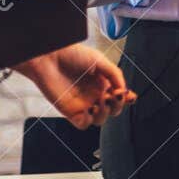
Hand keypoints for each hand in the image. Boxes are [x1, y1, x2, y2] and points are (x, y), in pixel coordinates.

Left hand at [14, 43, 135, 129]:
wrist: (50, 57)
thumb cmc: (72, 55)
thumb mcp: (100, 60)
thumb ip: (115, 74)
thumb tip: (124, 90)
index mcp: (102, 83)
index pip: (119, 96)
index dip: (127, 98)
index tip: (129, 95)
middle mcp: (94, 95)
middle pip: (113, 110)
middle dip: (117, 105)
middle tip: (114, 95)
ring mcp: (83, 104)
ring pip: (100, 119)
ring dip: (105, 112)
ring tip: (101, 100)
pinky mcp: (70, 112)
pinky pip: (83, 124)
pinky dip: (89, 120)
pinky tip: (90, 109)